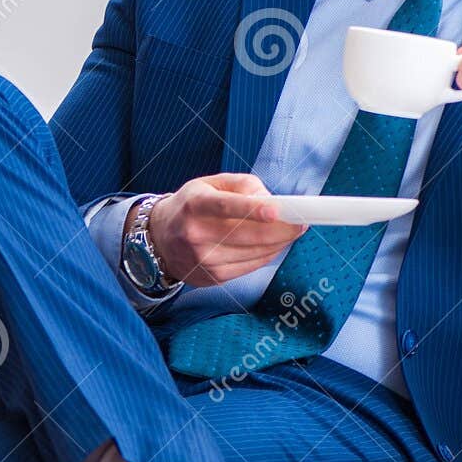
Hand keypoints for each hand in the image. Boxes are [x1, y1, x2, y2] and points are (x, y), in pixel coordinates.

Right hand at [149, 173, 308, 286]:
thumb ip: (243, 186)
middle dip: (282, 229)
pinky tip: (274, 244)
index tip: (278, 210)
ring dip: (280, 242)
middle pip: (248, 235)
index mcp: (194, 205)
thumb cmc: (190, 206)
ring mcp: (204, 259)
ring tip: (291, 231)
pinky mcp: (214, 277)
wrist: (159, 240)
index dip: (253, 210)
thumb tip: (272, 202)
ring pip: (254, 253)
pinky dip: (268, 254)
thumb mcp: (209, 184)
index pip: (226, 208)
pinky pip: (252, 266)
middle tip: (302, 222)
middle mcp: (196, 234)